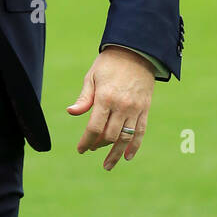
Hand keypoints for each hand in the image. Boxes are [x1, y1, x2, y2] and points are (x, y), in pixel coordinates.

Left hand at [67, 47, 153, 169]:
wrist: (136, 51)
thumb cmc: (109, 64)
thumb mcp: (92, 77)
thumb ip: (84, 98)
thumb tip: (71, 112)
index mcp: (105, 97)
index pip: (94, 127)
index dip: (85, 141)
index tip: (80, 149)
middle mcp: (121, 106)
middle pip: (109, 135)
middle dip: (98, 146)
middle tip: (91, 149)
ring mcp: (135, 109)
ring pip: (125, 138)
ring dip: (115, 154)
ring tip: (107, 165)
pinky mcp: (145, 109)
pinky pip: (140, 132)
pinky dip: (134, 146)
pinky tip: (127, 157)